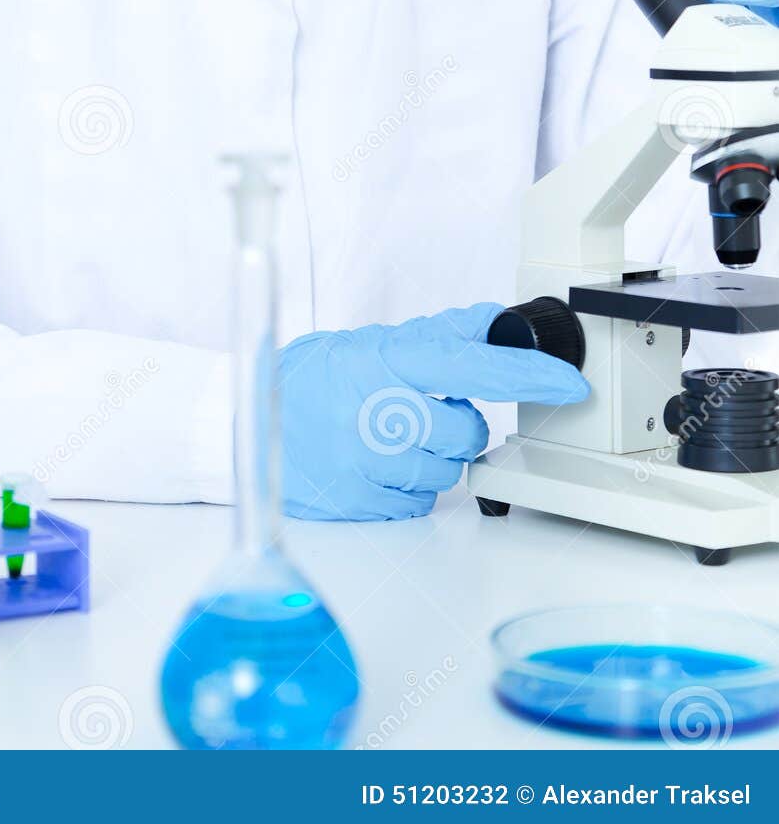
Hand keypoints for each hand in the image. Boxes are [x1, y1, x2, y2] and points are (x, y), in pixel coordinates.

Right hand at [277, 301, 588, 521]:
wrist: (253, 423)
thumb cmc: (315, 379)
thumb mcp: (373, 343)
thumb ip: (439, 334)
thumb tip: (496, 319)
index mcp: (384, 361)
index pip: (471, 363)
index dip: (526, 372)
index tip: (570, 382)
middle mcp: (375, 410)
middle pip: (464, 432)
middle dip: (457, 426)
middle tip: (422, 413)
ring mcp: (365, 461)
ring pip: (445, 473)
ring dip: (432, 458)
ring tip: (392, 439)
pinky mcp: (358, 502)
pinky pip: (416, 504)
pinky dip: (407, 488)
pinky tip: (378, 466)